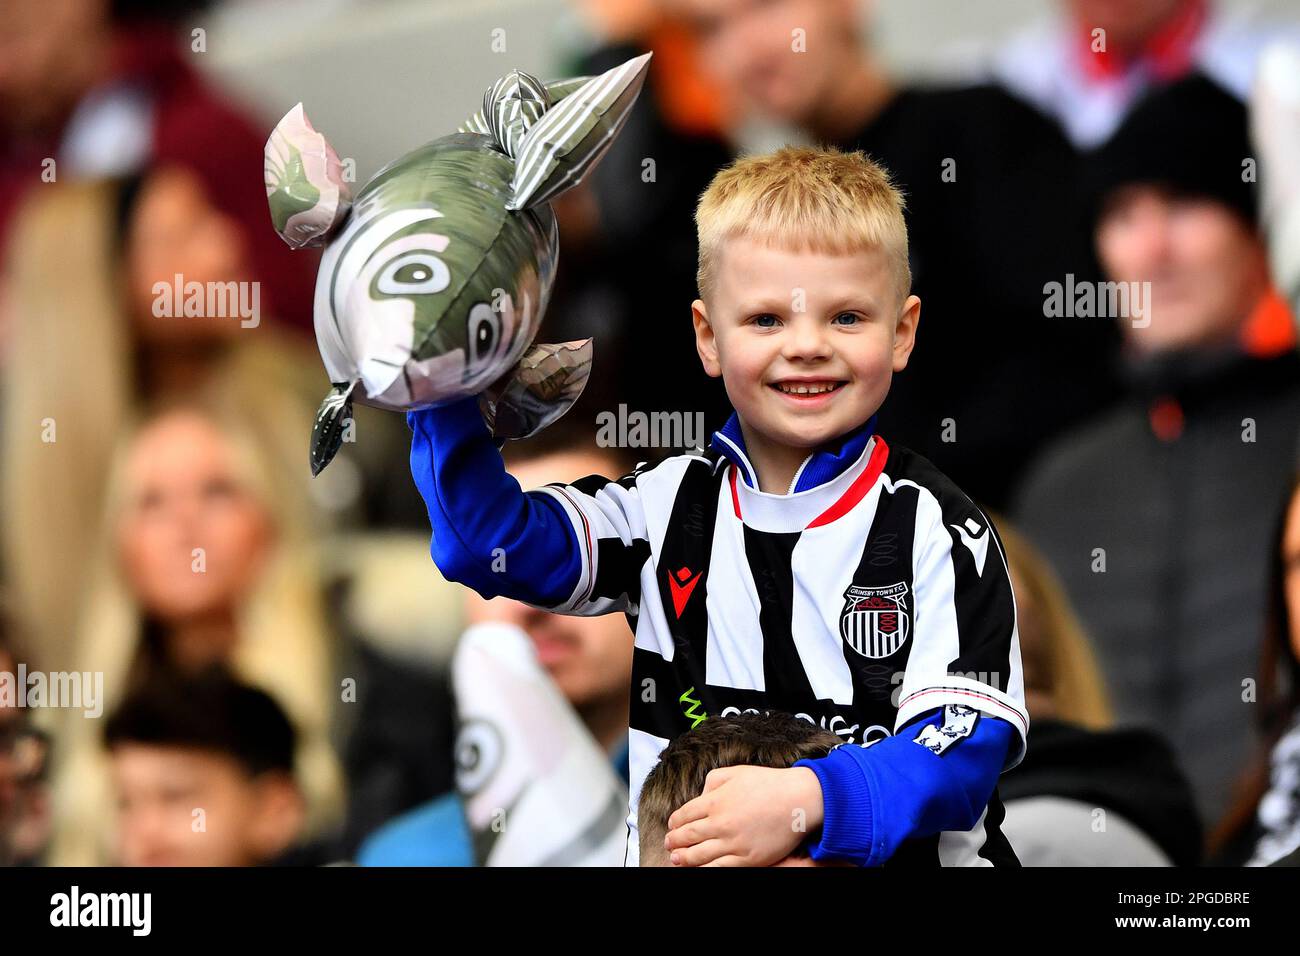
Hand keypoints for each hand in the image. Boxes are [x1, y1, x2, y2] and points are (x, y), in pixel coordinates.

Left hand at [663, 765, 823, 866]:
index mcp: (714, 801)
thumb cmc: (768, 784)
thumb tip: (700, 796)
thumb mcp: (735, 772)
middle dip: (674, 841)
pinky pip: (718, 868)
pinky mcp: (747, 859)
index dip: (674, 822)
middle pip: (687, 836)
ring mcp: (733, 843)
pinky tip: (698, 869)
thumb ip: (712, 782)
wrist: (797, 800)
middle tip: (669, 843)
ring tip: (676, 858)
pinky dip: (704, 870)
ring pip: (698, 856)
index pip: (684, 815)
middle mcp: (720, 823)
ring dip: (683, 858)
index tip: (672, 826)